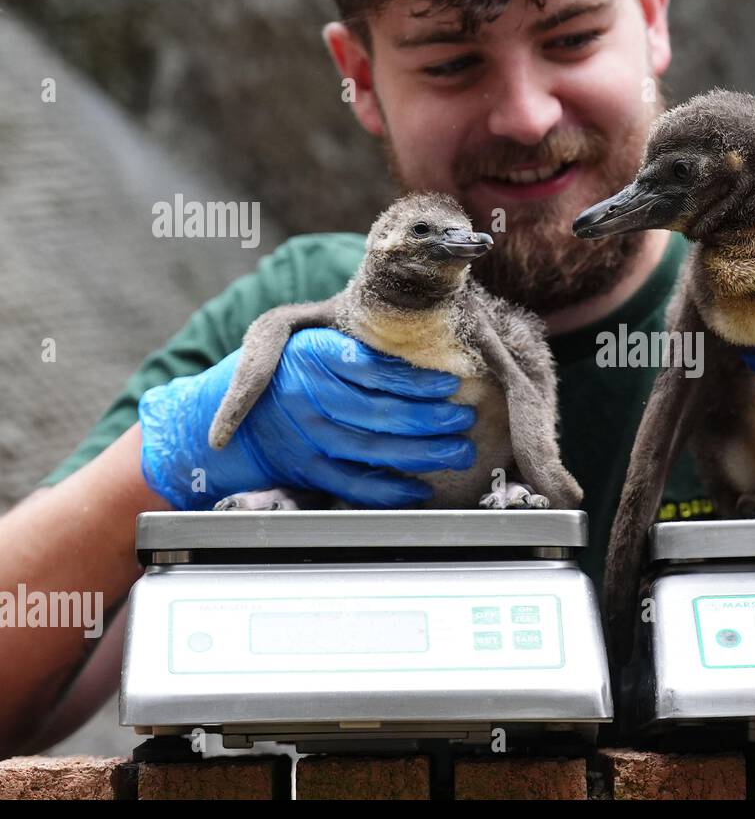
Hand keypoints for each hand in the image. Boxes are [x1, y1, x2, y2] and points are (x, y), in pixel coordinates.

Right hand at [138, 327, 475, 508]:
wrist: (226, 417)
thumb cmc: (283, 364)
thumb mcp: (301, 331)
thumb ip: (349, 332)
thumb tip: (418, 328)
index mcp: (310, 355)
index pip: (371, 368)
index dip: (414, 379)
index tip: (450, 382)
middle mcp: (305, 397)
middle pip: (377, 412)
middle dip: (429, 419)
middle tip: (465, 418)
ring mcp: (304, 437)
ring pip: (370, 449)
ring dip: (421, 454)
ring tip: (459, 451)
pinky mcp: (306, 468)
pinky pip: (351, 483)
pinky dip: (388, 490)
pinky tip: (420, 488)